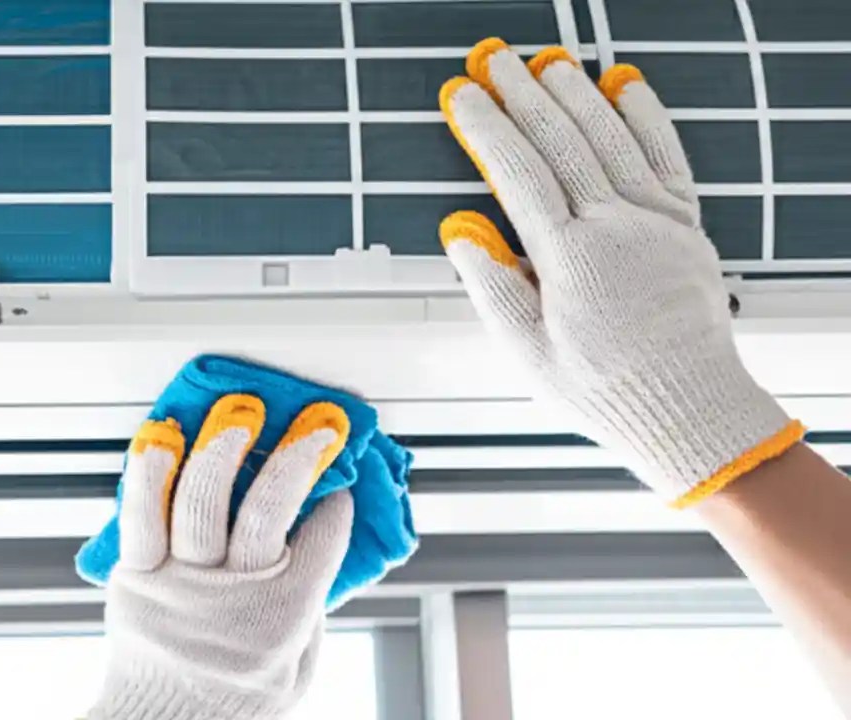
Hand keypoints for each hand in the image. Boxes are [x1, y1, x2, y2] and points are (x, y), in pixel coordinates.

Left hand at [89, 396, 354, 719]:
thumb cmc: (233, 700)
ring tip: (240, 415)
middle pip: (265, 512)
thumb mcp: (297, 670)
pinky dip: (148, 476)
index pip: (321, 543)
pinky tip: (161, 439)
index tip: (341, 483)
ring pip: (200, 503)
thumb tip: (320, 548)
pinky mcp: (136, 576)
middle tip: (315, 428)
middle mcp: (231, 594)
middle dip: (296, 460)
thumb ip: (311, 612)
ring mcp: (179, 581)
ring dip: (222, 451)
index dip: (335, 507)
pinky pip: (139, 519)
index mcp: (281, 618)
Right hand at [438, 39, 801, 507]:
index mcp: (569, 258)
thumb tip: (460, 232)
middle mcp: (616, 227)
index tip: (463, 97)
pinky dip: (647, 117)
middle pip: (561, 141)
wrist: (689, 408)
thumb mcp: (528, 353)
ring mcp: (656, 221)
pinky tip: (625, 87)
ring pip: (611, 138)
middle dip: (522, 94)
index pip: (517, 172)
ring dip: (576, 94)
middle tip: (494, 60)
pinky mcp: (686, 226)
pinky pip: (667, 157)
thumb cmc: (605, 388)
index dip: (487, 128)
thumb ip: (492, 286)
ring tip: (547, 63)